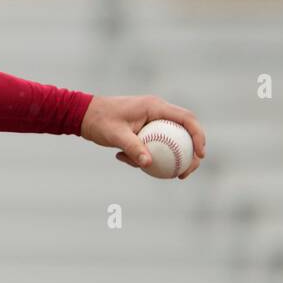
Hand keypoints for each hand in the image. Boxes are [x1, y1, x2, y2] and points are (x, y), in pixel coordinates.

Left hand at [79, 95, 206, 179]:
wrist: (82, 115)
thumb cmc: (99, 120)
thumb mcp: (115, 135)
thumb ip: (132, 148)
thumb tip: (148, 164)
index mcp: (155, 106)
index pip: (186, 119)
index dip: (198, 136)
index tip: (200, 155)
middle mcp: (157, 111)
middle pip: (185, 131)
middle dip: (191, 152)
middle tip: (186, 172)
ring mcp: (152, 120)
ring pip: (171, 140)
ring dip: (170, 158)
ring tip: (168, 175)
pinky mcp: (144, 128)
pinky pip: (155, 144)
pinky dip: (147, 155)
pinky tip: (130, 163)